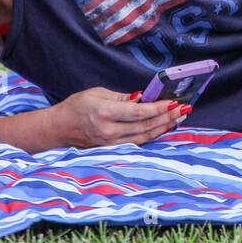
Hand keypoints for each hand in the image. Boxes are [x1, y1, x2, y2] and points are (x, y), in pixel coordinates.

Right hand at [55, 87, 187, 146]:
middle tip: (183, 109)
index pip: (139, 112)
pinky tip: (163, 128)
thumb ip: (122, 97)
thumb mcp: (97, 93)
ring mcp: (111, 143)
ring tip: (179, 118)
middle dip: (167, 116)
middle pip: (146, 126)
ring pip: (145, 137)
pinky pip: (137, 142)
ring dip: (164, 127)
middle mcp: (109, 131)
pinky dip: (152, 135)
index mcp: (105, 113)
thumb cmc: (76, 107)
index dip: (159, 108)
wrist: (58, 129)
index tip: (174, 102)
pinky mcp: (112, 149)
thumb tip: (142, 98)